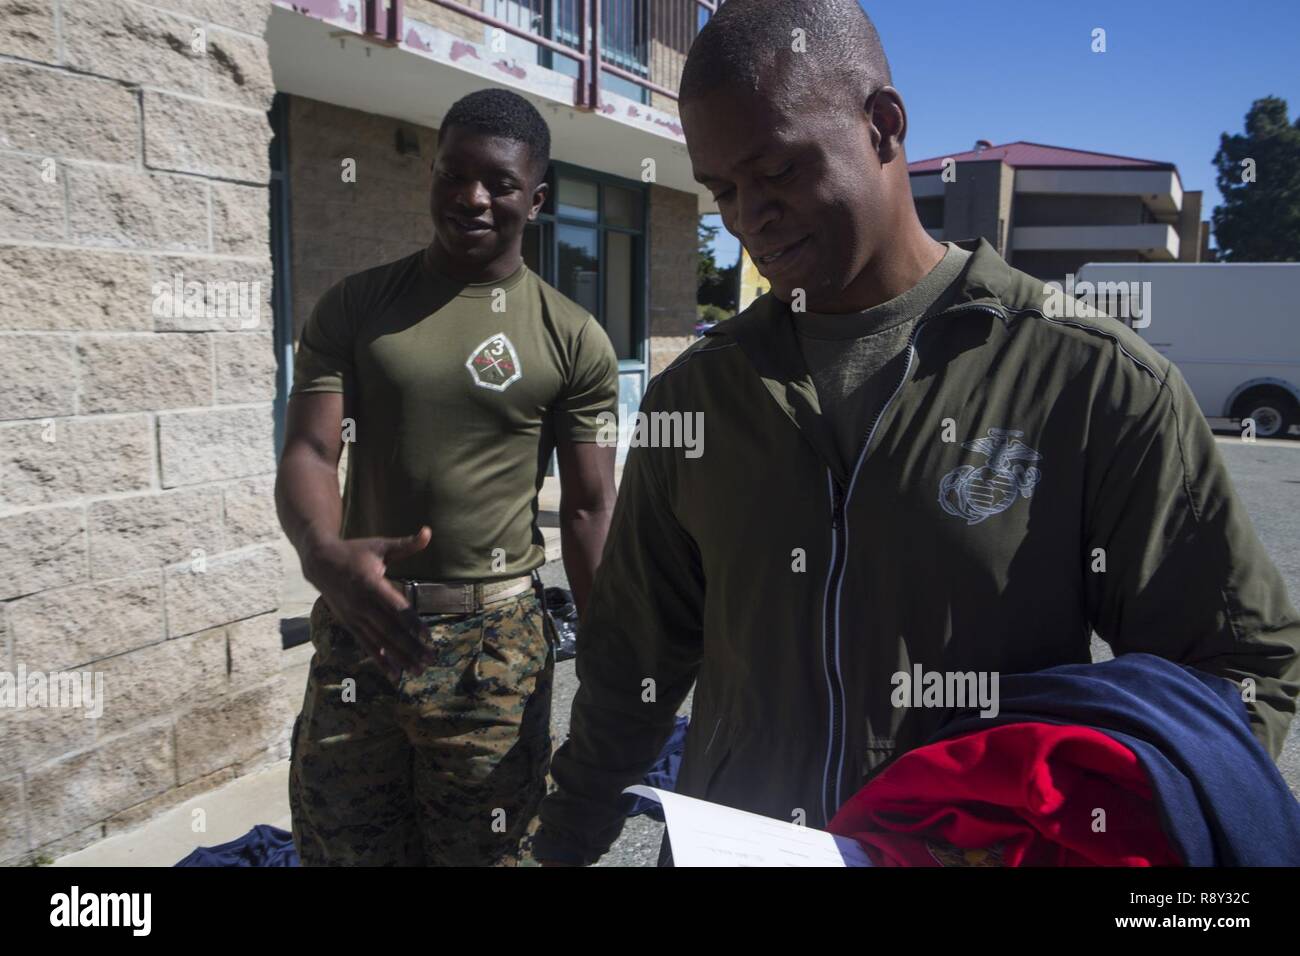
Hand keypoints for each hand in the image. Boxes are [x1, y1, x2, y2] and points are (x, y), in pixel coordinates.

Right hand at [304, 526, 436, 683]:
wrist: (319, 561)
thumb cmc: (355, 552)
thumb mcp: (380, 546)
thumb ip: (406, 544)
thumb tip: (428, 532)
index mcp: (370, 584)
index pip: (395, 607)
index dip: (411, 622)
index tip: (427, 636)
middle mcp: (361, 604)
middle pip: (389, 630)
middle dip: (410, 647)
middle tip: (430, 660)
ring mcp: (353, 616)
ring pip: (379, 641)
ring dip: (399, 658)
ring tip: (417, 671)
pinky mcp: (349, 624)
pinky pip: (366, 645)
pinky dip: (381, 660)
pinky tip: (395, 674)